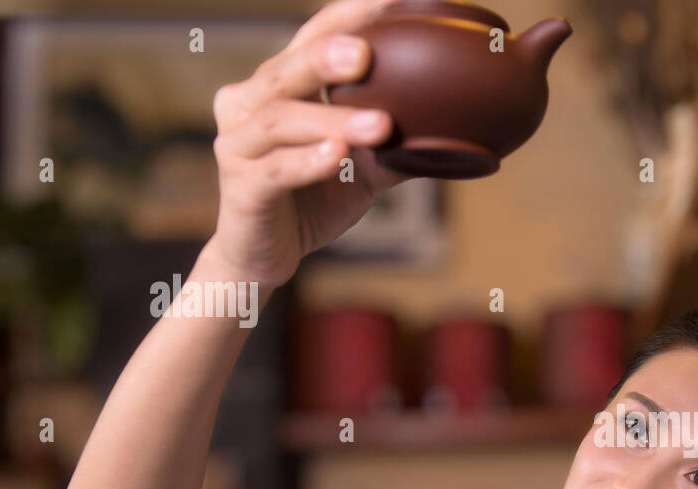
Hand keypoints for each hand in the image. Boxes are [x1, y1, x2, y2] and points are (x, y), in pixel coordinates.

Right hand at [202, 0, 412, 288]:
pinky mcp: (242, 187)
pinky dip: (308, 161)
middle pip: (288, 69)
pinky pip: (276, 170)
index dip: (349, 16)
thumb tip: (459, 129)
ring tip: (380, 125)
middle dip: (327, 55)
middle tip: (368, 52)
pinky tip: (337, 157)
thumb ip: (398, 144)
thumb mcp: (363, 168)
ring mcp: (238, 143)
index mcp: (278, 86)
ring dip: (333, 118)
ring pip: (282, 119)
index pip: (311, 37)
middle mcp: (249, 103)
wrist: (264, 256)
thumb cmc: (311, 200)